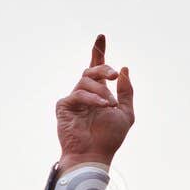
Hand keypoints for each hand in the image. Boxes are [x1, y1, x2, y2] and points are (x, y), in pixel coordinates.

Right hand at [55, 34, 134, 171]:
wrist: (94, 154)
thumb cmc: (109, 137)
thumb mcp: (126, 112)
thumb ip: (126, 91)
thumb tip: (124, 69)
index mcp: (100, 93)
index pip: (98, 68)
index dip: (99, 51)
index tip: (101, 35)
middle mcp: (86, 93)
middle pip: (92, 69)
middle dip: (104, 69)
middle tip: (114, 76)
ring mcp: (74, 99)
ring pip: (86, 80)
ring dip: (101, 90)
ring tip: (108, 105)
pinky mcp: (64, 106)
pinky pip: (78, 93)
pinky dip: (91, 98)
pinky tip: (101, 106)